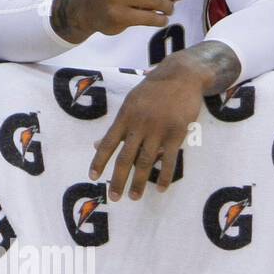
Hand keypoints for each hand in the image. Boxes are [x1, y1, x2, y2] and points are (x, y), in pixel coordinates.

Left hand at [88, 57, 204, 200]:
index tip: (92, 177)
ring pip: (145, 162)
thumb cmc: (152, 91)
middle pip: (125, 158)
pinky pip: (170, 160)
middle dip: (117, 179)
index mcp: (125, 117)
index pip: (108, 143)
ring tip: (134, 197)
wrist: (181, 76)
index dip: (99, 161)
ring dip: (139, 182)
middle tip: (113, 198)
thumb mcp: (130, 103)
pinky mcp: (177, 133)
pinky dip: (165, 176)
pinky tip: (161, 188)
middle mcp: (139, 125)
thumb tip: (97, 145)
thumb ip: (117, 126)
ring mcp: (158, 130)